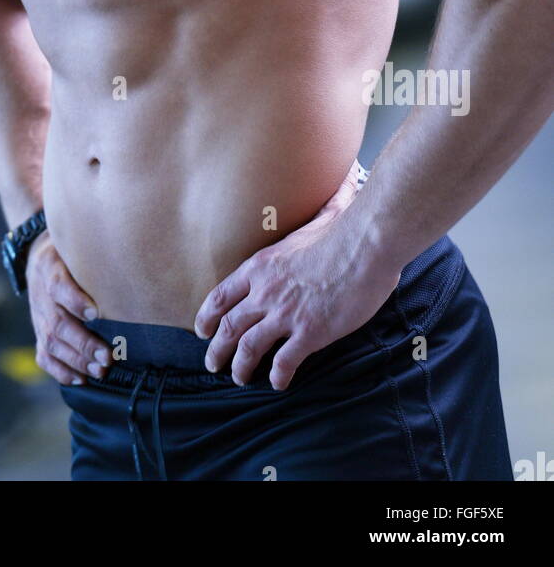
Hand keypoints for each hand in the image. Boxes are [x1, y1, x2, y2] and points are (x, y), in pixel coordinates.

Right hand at [26, 232, 112, 385]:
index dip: (75, 301)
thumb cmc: (69, 251)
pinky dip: (60, 370)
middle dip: (83, 342)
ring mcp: (38, 315)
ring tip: (100, 370)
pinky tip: (79, 378)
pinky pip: (43, 356)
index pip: (58, 285)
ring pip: (51, 343)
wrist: (37, 256)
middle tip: (107, 356)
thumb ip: (94, 252)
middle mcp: (40, 293)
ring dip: (76, 360)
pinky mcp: (38, 332)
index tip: (95, 314)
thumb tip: (132, 260)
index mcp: (49, 266)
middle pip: (57, 322)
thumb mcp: (77, 242)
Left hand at [193, 167, 399, 390]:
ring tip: (241, 378)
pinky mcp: (309, 333)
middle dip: (217, 350)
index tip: (202, 330)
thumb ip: (317, 212)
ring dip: (241, 367)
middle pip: (229, 327)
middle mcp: (265, 291)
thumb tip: (340, 184)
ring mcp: (286, 314)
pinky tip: (279, 383)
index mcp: (261, 266)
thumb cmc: (343, 230)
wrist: (365, 246)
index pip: (222, 294)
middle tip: (213, 364)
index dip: (208, 315)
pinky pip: (284, 362)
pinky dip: (277, 376)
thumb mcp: (315, 221)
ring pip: (249, 348)